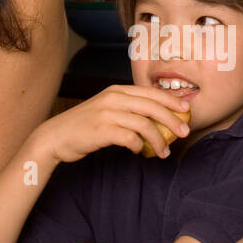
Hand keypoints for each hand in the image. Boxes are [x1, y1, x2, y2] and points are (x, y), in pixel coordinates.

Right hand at [33, 85, 189, 163]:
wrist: (55, 137)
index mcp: (116, 90)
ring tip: (164, 152)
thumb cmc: (83, 126)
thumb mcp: (106, 108)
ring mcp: (107, 114)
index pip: (151, 92)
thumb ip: (127, 108)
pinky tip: (141, 152)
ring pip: (145, 124)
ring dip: (159, 140)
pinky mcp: (102, 131)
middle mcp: (113, 98)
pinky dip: (140, 147)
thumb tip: (156, 118)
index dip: (172, 101)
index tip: (187, 110)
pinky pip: (131, 139)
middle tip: (184, 132)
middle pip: (152, 107)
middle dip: (172, 120)